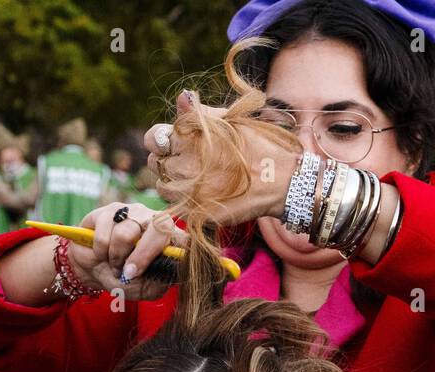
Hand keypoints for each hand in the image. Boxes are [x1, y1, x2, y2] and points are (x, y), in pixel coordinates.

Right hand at [64, 201, 187, 301]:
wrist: (93, 272)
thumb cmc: (125, 279)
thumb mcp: (146, 288)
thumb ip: (161, 281)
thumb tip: (171, 270)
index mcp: (169, 238)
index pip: (182, 236)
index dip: (172, 251)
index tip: (156, 269)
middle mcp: (153, 220)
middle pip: (158, 227)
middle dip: (140, 256)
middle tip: (128, 274)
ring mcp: (131, 212)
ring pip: (126, 232)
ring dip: (115, 256)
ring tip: (114, 265)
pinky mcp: (108, 211)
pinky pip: (104, 228)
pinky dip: (99, 249)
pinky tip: (100, 253)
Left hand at [143, 88, 297, 224]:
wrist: (280, 180)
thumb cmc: (258, 146)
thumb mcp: (230, 121)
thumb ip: (200, 113)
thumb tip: (181, 97)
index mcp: (188, 138)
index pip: (154, 138)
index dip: (162, 140)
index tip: (174, 144)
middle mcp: (183, 164)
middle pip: (155, 163)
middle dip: (166, 161)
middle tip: (187, 163)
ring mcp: (188, 190)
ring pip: (162, 186)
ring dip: (172, 183)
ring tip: (195, 180)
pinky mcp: (196, 212)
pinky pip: (175, 207)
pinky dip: (183, 201)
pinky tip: (201, 195)